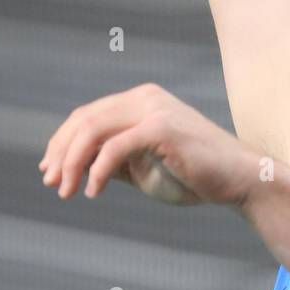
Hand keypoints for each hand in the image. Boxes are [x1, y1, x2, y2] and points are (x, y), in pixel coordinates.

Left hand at [38, 83, 265, 207]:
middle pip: (84, 120)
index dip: (61, 143)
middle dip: (61, 154)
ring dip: (72, 163)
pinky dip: (98, 171)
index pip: (87, 116)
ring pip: (93, 130)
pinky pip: (115, 147)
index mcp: (140, 101)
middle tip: (52, 185)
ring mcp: (153, 109)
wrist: (240, 180)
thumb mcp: (143, 167)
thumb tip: (74, 167)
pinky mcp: (161, 128)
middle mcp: (145, 97)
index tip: (49, 172)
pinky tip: (94, 192)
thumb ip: (113, 160)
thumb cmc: (195, 176)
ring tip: (66, 192)